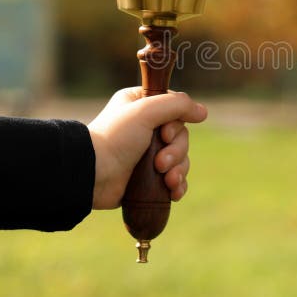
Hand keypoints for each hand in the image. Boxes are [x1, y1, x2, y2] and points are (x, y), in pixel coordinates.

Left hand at [87, 88, 206, 209]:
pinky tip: (174, 191)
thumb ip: (177, 105)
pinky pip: (175, 179)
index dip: (177, 123)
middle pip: (182, 136)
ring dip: (179, 170)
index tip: (165, 133)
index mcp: (142, 106)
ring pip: (181, 159)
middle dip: (177, 152)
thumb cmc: (115, 137)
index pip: (176, 109)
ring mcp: (148, 154)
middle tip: (160, 162)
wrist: (93, 174)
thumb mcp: (146, 110)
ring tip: (166, 180)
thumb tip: (203, 112)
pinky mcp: (149, 178)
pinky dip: (178, 185)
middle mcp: (146, 128)